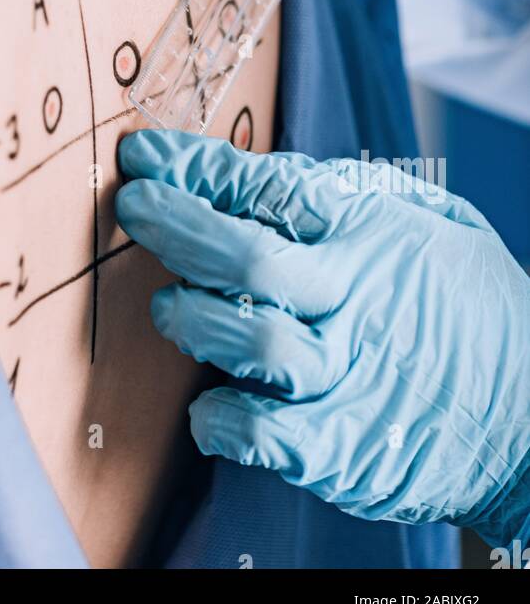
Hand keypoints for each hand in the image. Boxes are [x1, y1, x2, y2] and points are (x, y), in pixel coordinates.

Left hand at [117, 129, 529, 545]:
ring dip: (194, 319)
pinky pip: (266, 432)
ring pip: (255, 342)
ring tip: (171, 306)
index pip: (272, 189)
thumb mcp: (430, 220)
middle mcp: (357, 299)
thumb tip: (252, 174)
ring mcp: (351, 376)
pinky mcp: (346, 448)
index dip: (200, 169)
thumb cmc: (468, 305)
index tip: (148, 155)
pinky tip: (206, 408)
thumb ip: (347, 194)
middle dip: (179, 225)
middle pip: (251, 256)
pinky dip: (223, 420)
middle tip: (136, 207)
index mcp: (375, 233)